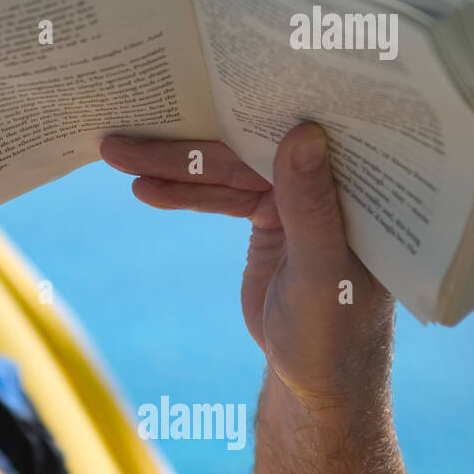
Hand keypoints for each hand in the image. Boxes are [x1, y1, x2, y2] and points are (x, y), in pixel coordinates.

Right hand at [100, 122, 394, 403]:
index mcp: (357, 185)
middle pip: (248, 151)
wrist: (318, 385)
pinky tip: (144, 187)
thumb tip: (302, 131)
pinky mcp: (268, 218)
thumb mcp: (321, 273)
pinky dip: (183, 193)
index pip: (297, 135)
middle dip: (186, 147)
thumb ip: (310, 204)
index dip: (249, 109)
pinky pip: (220, 196)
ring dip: (172, 167)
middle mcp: (329, 181)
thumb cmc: (336, 337)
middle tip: (126, 137)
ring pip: (226, 173)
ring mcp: (295, 200)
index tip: (198, 89)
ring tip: (115, 154)